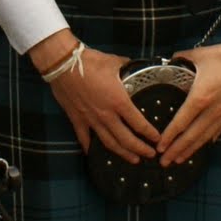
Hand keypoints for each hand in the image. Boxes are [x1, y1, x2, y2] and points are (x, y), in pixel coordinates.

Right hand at [28, 32, 157, 161]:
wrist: (63, 64)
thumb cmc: (89, 61)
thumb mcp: (114, 62)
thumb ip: (126, 67)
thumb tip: (132, 65)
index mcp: (119, 101)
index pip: (139, 123)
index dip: (150, 133)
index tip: (157, 139)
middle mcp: (106, 114)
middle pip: (126, 139)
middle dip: (140, 149)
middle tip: (150, 155)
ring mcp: (90, 119)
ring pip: (109, 142)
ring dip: (122, 153)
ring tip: (133, 159)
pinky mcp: (76, 119)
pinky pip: (84, 138)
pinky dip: (89, 148)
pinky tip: (94, 154)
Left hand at [158, 24, 220, 165]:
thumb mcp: (200, 55)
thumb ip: (181, 59)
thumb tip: (168, 61)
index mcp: (201, 97)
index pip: (181, 122)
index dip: (169, 137)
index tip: (160, 147)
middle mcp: (213, 109)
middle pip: (191, 136)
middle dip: (176, 150)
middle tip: (164, 161)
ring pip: (205, 137)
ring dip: (191, 150)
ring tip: (179, 159)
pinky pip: (219, 130)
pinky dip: (208, 139)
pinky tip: (202, 145)